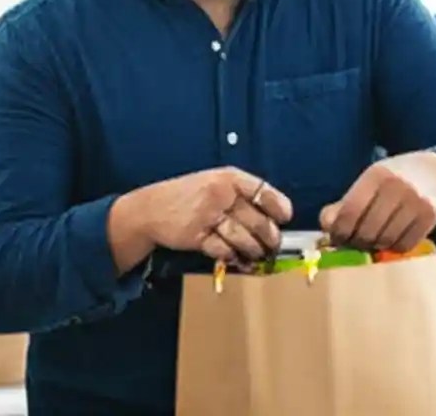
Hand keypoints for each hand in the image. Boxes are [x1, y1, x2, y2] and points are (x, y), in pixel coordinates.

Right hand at [131, 167, 292, 262]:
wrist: (151, 208)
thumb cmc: (189, 196)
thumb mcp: (214, 183)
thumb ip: (241, 195)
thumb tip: (274, 217)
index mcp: (229, 177)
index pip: (264, 192)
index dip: (279, 208)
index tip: (284, 218)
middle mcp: (220, 194)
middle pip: (259, 221)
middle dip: (270, 238)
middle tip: (272, 245)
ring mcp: (208, 215)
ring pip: (245, 239)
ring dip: (254, 251)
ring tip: (256, 254)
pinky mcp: (197, 236)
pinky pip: (225, 250)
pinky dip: (233, 257)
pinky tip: (236, 257)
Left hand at [320, 151, 435, 251]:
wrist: (434, 173)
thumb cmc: (391, 181)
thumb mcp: (366, 184)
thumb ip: (343, 205)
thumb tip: (327, 227)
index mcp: (375, 175)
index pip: (350, 210)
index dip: (340, 230)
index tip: (338, 238)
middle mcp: (397, 186)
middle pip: (367, 230)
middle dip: (357, 241)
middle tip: (355, 242)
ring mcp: (416, 200)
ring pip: (386, 240)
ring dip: (375, 246)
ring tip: (374, 239)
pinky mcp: (431, 215)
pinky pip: (405, 245)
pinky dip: (394, 247)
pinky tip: (392, 239)